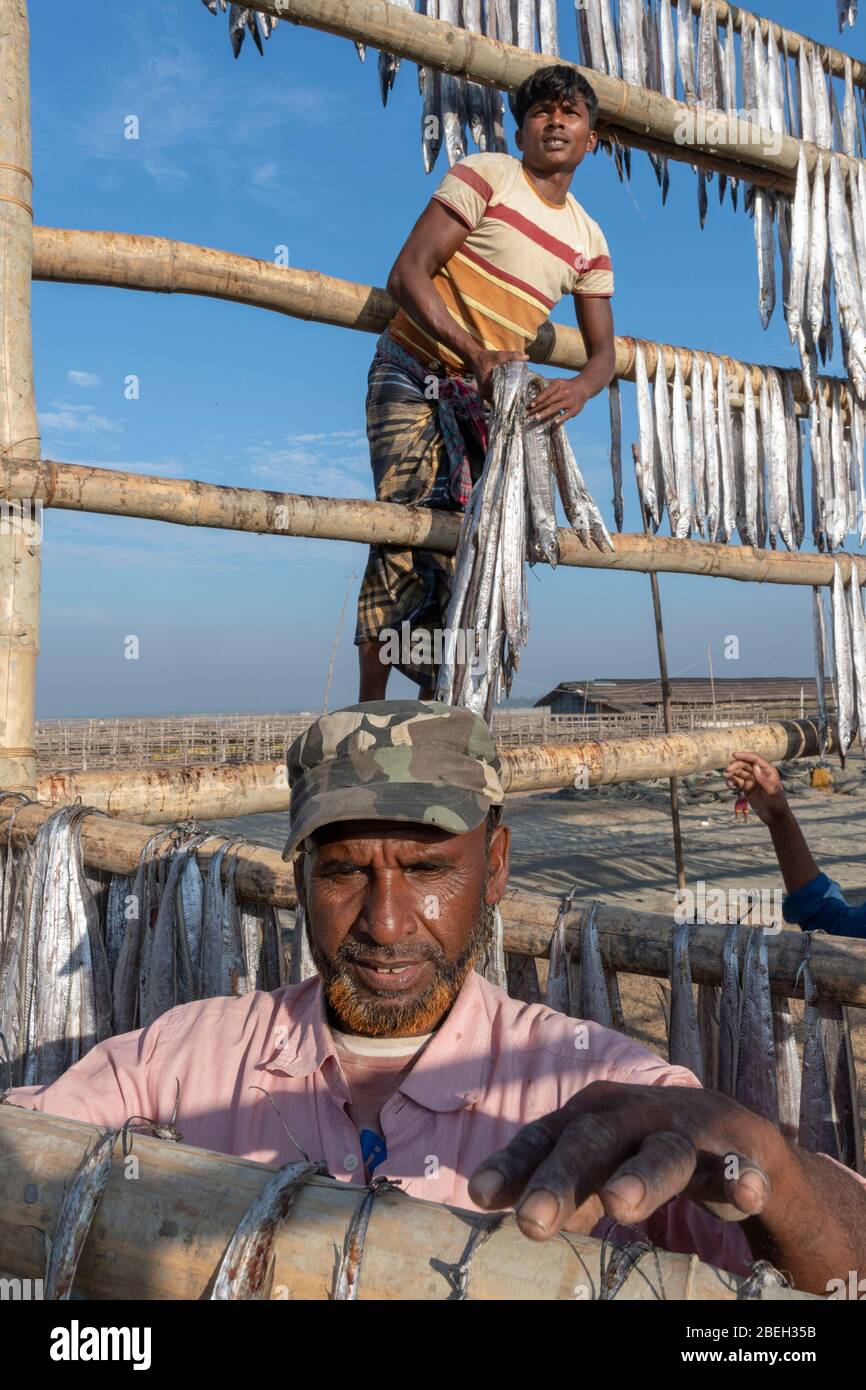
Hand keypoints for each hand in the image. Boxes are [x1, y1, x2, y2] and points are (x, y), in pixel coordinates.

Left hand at [468, 1080, 790, 1240]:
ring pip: (663, 1152)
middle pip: (593, 1141)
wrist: (730, 1135)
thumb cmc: (638, 1151)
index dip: (514, 1163)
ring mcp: (683, 1131)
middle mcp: (631, 1114)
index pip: (544, 1137)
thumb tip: (489, 1211)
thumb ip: (550, 1183)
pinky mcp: (732, 1153)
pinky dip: (742, 1179)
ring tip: (619, 1206)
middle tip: (531, 1221)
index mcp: (589, 1116)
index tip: (481, 1194)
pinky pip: (738, 1167)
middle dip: (562, 1178)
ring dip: (642, 1176)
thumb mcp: (592, 1163)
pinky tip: (748, 1193)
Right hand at [469, 348, 528, 400]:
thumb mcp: (500, 355)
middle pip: (498, 402)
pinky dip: (501, 400)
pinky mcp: (485, 394)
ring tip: (516, 404)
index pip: (500, 395)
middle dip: (509, 403)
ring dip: (505, 403)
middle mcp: (484, 392)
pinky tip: (509, 400)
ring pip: (496, 403)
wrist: (475, 358)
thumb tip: (527, 357)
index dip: (510, 399)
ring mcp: (484, 394)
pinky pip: (494, 400)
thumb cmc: (487, 357)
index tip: (519, 401)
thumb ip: (513, 356)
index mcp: (487, 384)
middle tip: (520, 404)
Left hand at [524, 375, 589, 425]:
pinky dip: (562, 418)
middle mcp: (565, 391)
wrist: (583, 386)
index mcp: (558, 384)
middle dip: (538, 408)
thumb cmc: (566, 385)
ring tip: (537, 418)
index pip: (546, 392)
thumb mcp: (557, 381)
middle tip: (529, 414)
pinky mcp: (576, 408)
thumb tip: (531, 387)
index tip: (530, 405)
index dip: (538, 399)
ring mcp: (571, 400)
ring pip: (556, 407)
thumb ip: (546, 385)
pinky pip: (568, 414)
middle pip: (550, 401)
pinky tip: (555, 422)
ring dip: (546, 413)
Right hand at [723, 751, 788, 825]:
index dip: (744, 756)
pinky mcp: (747, 787)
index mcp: (767, 771)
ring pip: (739, 772)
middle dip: (735, 766)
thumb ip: (763, 780)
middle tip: (727, 772)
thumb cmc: (777, 803)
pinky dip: (732, 781)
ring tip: (726, 778)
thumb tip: (755, 767)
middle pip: (744, 764)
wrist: (774, 817)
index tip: (734, 755)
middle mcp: (759, 773)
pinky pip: (737, 781)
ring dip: (731, 773)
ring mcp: (752, 780)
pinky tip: (729, 786)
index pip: (754, 759)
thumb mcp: (772, 792)